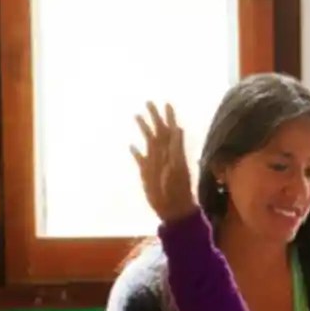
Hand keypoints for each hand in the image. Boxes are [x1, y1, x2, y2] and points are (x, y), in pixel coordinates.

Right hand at [131, 102, 195, 222]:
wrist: (173, 208)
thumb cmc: (177, 189)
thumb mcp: (177, 166)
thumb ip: (176, 148)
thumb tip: (178, 129)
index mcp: (172, 152)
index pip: (170, 130)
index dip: (169, 118)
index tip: (167, 104)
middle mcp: (163, 154)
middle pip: (159, 132)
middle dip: (155, 117)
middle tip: (149, 102)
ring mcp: (155, 162)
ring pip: (149, 141)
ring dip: (144, 129)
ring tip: (137, 115)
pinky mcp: (147, 172)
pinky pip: (141, 159)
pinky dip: (136, 152)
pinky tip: (132, 146)